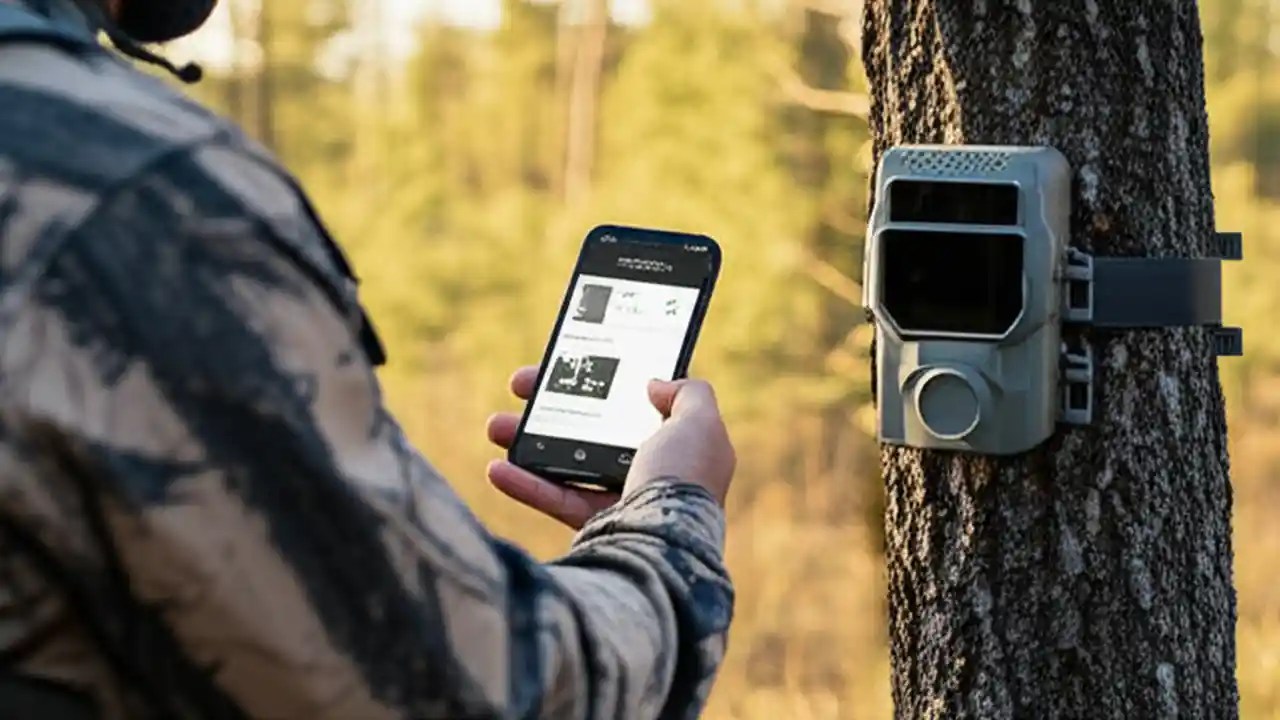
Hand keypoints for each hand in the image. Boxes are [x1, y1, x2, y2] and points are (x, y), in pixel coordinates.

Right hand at [485, 369, 735, 528]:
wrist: (670, 544)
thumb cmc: (685, 478)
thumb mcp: (700, 423)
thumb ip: (688, 393)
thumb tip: (656, 383)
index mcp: (678, 445)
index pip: (635, 404)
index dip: (603, 382)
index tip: (569, 365)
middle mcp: (651, 471)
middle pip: (592, 429)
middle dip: (550, 407)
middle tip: (519, 387)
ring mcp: (621, 500)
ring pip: (566, 463)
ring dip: (527, 443)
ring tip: (495, 426)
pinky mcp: (596, 527)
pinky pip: (555, 500)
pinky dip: (525, 486)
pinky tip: (497, 470)